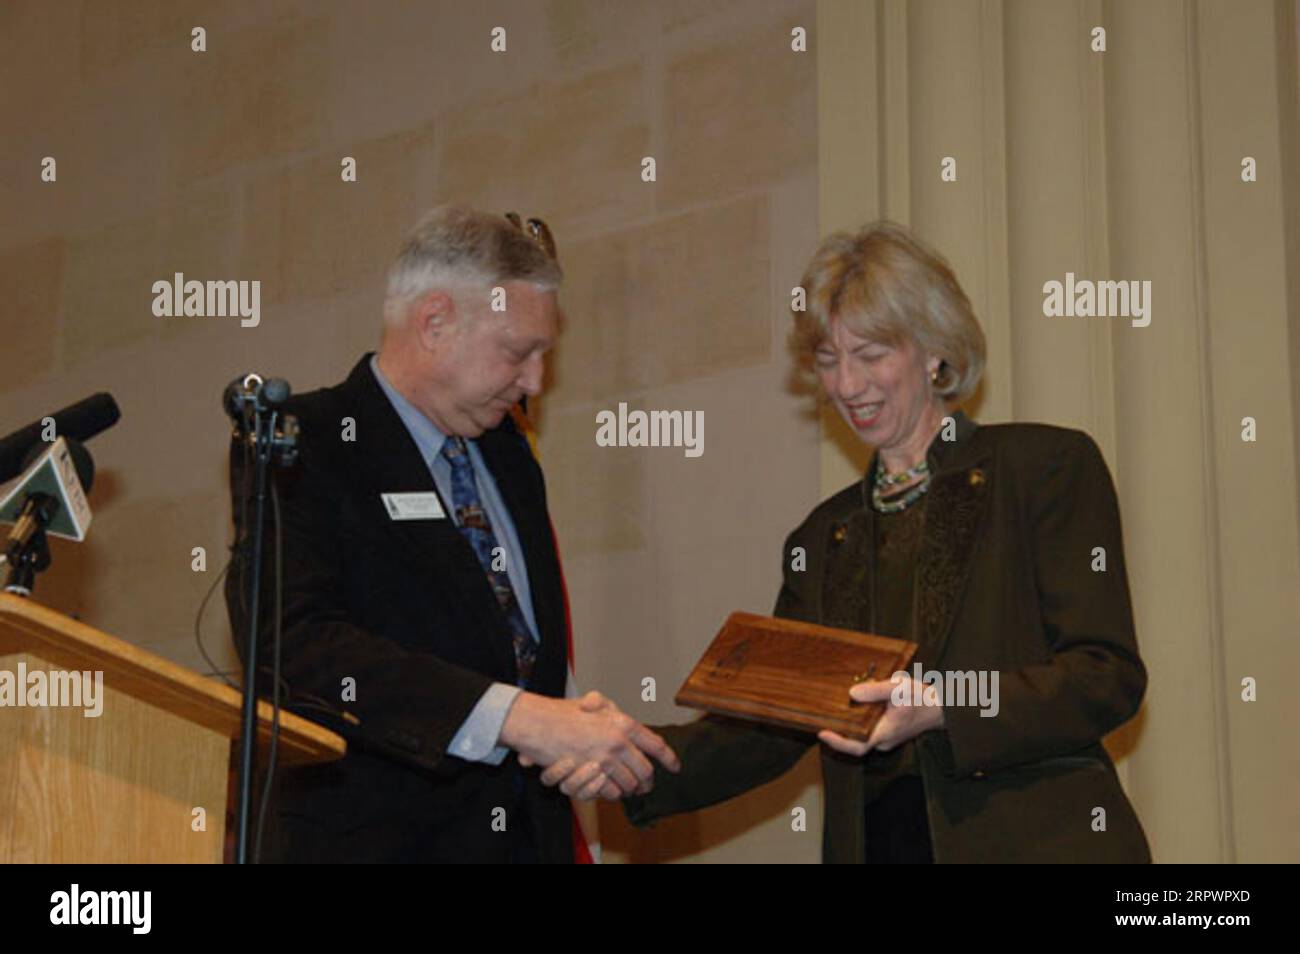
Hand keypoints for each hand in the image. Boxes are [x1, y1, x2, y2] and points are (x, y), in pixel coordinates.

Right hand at [501, 690, 679, 798]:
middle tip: (646, 785)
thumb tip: (620, 713)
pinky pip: (611, 792)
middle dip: (648, 781)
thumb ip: (609, 708)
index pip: (656, 745)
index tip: (675, 767)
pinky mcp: (590, 775)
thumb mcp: (591, 702)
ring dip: (630, 789)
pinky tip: (611, 789)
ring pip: (629, 785)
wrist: (537, 723)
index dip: (669, 758)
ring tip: (629, 788)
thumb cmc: (562, 712)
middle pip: (645, 771)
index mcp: (623, 724)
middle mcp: (618, 742)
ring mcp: (605, 760)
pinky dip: (613, 793)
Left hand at [817, 674, 944, 756]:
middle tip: (823, 715)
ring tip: (837, 708)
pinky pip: (870, 730)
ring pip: (863, 735)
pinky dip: (861, 721)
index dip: (838, 742)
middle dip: (840, 729)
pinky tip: (857, 706)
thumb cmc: (921, 698)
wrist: (942, 708)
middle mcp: (884, 740)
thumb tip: (852, 694)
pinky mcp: (889, 734)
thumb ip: (876, 691)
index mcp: (885, 733)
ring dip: (851, 724)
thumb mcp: (899, 688)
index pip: (858, 747)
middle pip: (856, 740)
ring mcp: (887, 739)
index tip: (822, 733)